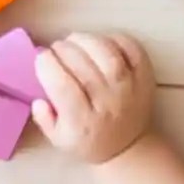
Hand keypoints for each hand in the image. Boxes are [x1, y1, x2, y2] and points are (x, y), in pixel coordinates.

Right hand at [32, 32, 155, 163]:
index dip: (47, 65)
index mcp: (83, 122)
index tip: (41, 58)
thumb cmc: (89, 140)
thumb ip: (44, 119)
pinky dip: (114, 38)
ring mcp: (130, 88)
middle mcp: (107, 103)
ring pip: (107, 53)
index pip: (62, 86)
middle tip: (56, 49)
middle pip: (83, 66)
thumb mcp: (59, 139)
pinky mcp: (145, 76)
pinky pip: (131, 48)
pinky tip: (99, 42)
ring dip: (86, 39)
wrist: (129, 146)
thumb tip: (39, 98)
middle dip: (63, 49)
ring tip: (74, 40)